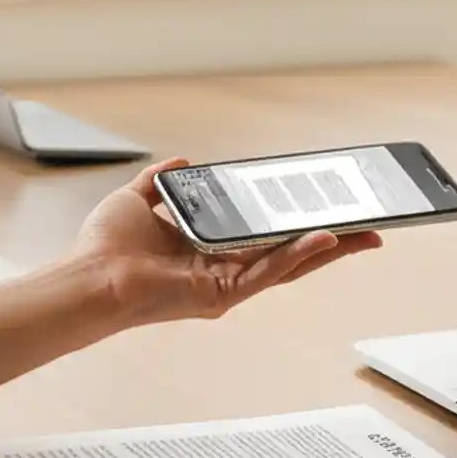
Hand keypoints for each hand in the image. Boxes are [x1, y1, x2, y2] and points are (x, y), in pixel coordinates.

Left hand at [74, 158, 381, 326]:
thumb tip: (182, 162)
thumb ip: (162, 182)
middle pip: (291, 255)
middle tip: (369, 229)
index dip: (299, 226)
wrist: (87, 277)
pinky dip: (299, 255)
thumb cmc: (104, 249)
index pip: (267, 238)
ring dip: (329, 250)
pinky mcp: (223, 294)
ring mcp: (228, 285)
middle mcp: (226, 272)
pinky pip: (269, 272)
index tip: (329, 209)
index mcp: (212, 252)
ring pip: (290, 265)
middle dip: (334, 243)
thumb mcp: (138, 200)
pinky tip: (326, 239)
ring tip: (364, 236)